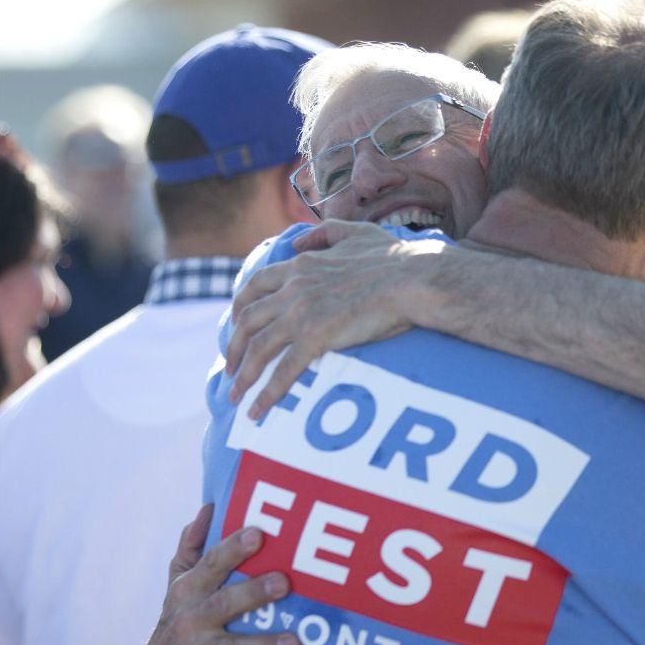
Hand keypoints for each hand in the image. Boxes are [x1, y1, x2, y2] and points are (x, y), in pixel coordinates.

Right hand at [141, 504, 300, 644]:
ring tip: (296, 643)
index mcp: (188, 590)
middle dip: (255, 593)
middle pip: (224, 604)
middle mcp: (190, 620)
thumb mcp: (180, 584)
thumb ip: (193, 547)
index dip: (233, 548)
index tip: (258, 534)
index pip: (211, 564)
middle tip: (285, 583)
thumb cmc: (181, 619)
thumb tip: (209, 506)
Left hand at [226, 220, 445, 419]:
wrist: (413, 279)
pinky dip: (266, 394)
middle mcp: (293, 288)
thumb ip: (326, 233)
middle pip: (247, 321)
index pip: (255, 286)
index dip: (240, 308)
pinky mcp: (316, 336)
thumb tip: (300, 241)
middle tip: (231, 370)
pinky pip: (283, 371)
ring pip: (258, 349)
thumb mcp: (356, 234)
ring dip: (243, 376)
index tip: (236, 327)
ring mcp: (302, 313)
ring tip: (235, 397)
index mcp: (300, 265)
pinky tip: (258, 411)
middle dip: (234, 348)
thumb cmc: (394, 258)